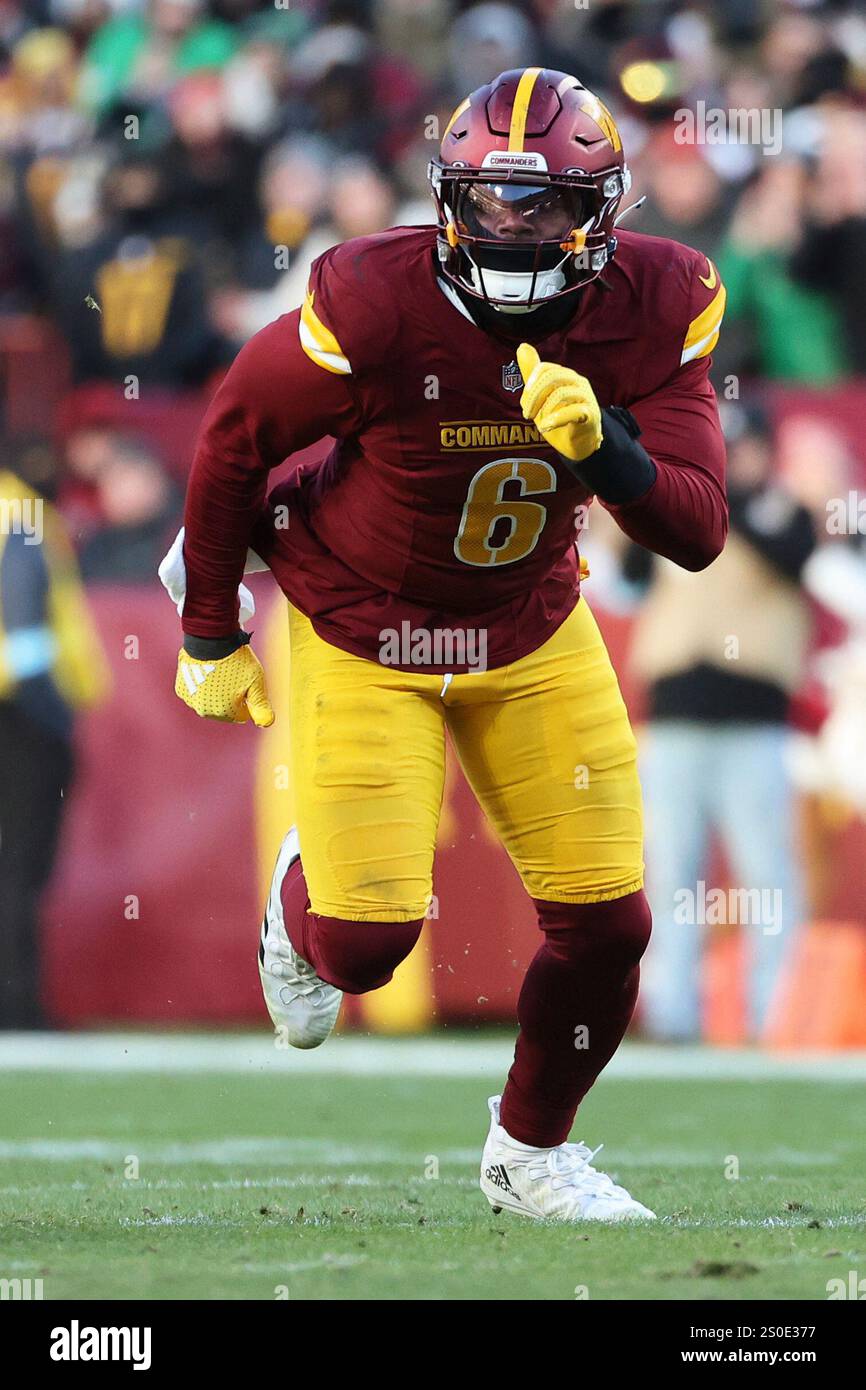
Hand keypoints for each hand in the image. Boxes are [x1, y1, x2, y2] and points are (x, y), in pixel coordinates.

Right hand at [175, 642, 274, 726]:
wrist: (211, 639)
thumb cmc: (237, 660)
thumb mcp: (256, 682)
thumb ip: (261, 705)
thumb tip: (267, 723)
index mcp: (224, 712)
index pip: (241, 715)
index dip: (246, 699)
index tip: (246, 683)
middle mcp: (205, 710)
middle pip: (224, 709)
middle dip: (230, 697)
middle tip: (233, 676)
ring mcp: (191, 700)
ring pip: (208, 701)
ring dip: (214, 691)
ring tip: (220, 672)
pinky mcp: (181, 688)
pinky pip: (195, 692)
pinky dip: (201, 685)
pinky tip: (207, 671)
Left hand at [516, 343, 601, 462]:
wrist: (577, 443)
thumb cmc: (559, 418)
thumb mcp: (540, 396)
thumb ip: (532, 373)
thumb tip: (522, 346)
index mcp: (565, 375)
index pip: (545, 368)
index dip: (531, 384)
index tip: (524, 403)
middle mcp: (577, 382)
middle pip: (552, 377)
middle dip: (534, 396)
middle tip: (527, 415)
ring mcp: (586, 397)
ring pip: (561, 393)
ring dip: (544, 410)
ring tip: (539, 424)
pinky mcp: (591, 414)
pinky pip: (574, 411)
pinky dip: (556, 419)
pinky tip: (546, 427)